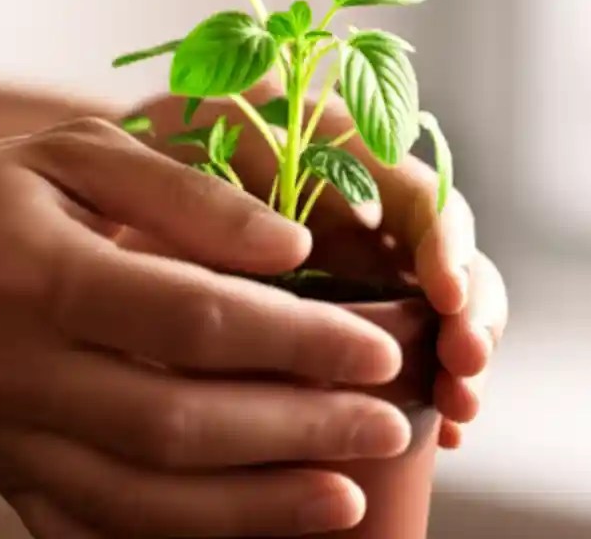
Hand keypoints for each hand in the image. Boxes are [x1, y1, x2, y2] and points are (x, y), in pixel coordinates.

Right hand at [0, 118, 414, 536]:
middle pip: (179, 424)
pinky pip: (97, 533)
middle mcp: (22, 371)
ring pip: (143, 499)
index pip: (192, 319)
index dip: (297, 338)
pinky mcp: (10, 481)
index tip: (378, 345)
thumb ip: (183, 194)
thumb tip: (292, 244)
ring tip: (347, 496)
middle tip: (389, 420)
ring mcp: (12, 441)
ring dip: (255, 508)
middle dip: (298, 430)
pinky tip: (252, 535)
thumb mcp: (74, 154)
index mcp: (41, 275)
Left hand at [130, 91, 508, 448]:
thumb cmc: (143, 156)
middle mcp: (365, 210)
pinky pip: (398, 353)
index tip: (447, 297)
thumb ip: (218, 186)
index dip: (447, 243)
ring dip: (459, 362)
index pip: (421, 195)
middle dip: (471, 313)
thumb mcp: (169, 153)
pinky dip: (426, 391)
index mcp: (342, 156)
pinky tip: (443, 437)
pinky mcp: (339, 317)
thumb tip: (295, 246)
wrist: (118, 189)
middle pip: (447, 257)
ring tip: (461, 413)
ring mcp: (356, 267)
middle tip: (465, 369)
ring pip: (435, 313)